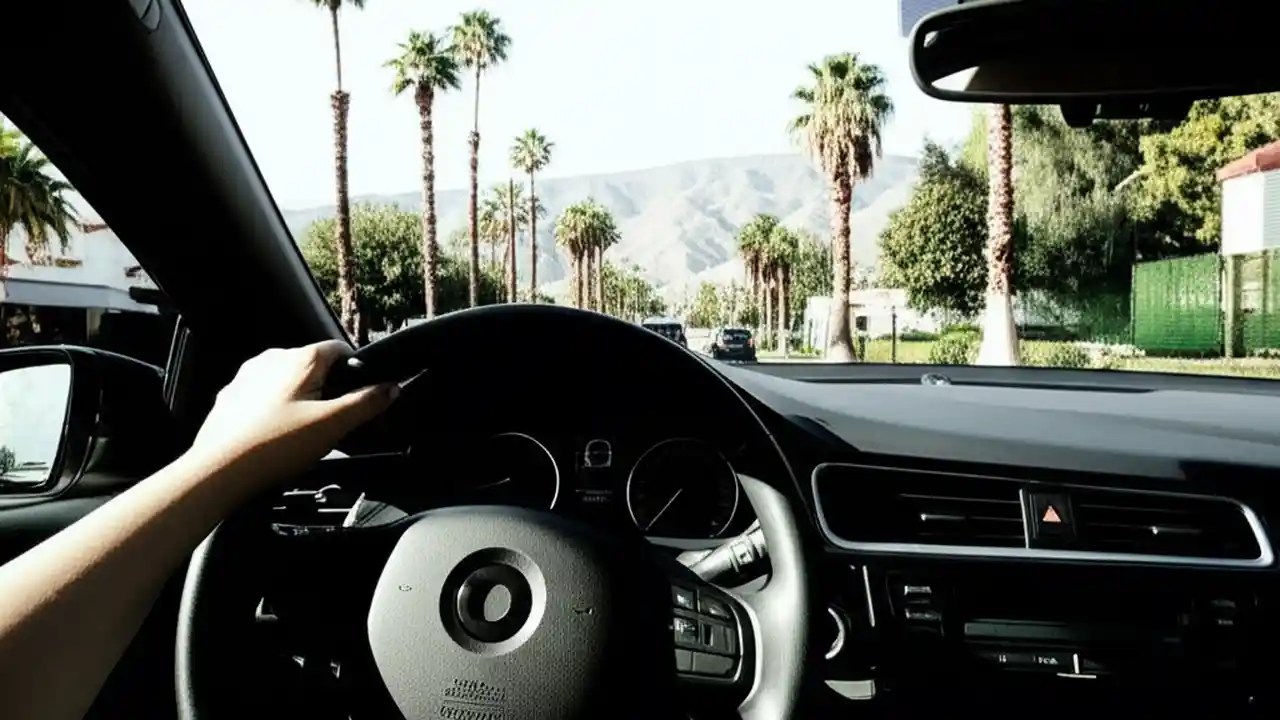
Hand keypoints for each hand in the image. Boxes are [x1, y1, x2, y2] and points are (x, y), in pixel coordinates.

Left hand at [187, 340, 396, 489]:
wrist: (218, 471)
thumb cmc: (276, 445)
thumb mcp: (333, 425)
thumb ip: (366, 403)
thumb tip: (392, 387)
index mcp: (301, 358)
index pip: (341, 349)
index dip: (356, 372)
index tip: (360, 399)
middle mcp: (272, 358)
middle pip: (313, 366)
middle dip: (326, 390)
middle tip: (331, 425)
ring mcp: (246, 377)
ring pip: (286, 382)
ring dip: (299, 400)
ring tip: (300, 435)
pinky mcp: (229, 398)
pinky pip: (262, 397)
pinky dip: (273, 411)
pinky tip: (274, 438)